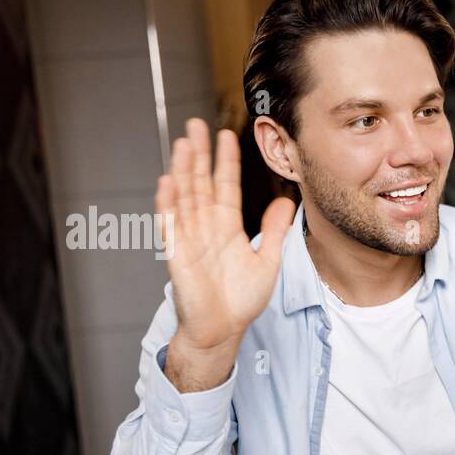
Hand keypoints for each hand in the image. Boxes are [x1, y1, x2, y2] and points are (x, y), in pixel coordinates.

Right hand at [156, 118, 294, 390]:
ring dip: (182, 170)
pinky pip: (171, 225)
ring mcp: (190, 238)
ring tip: (184, 143)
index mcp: (227, 227)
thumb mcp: (266, 260)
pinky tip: (168, 182)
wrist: (222, 330)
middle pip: (200, 183)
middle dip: (199, 154)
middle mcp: (206, 227)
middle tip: (196, 124)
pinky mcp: (177, 255)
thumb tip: (286, 202)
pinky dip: (168, 204)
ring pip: (184, 197)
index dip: (226, 162)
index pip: (226, 186)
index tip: (227, 135)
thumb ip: (273, 231)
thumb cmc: (240, 300)